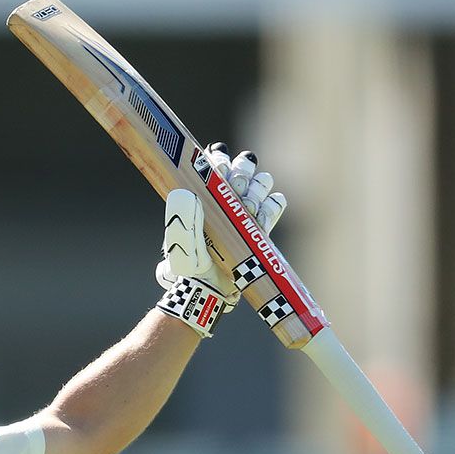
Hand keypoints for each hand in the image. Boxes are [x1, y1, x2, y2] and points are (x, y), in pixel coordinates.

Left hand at [155, 143, 286, 335]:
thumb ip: (182, 221)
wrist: (210, 292)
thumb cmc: (190, 269)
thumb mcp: (180, 245)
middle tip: (236, 188)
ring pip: (260, 183)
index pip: (214, 165)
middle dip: (242, 173)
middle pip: (242, 168)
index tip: (221, 171)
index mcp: (202, 198)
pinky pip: (274, 204)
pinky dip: (271, 206)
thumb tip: (185, 192)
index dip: (220, 160)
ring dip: (257, 190)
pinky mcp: (259, 227)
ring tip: (247, 209)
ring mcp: (243, 212)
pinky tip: (259, 219)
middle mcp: (224, 200)